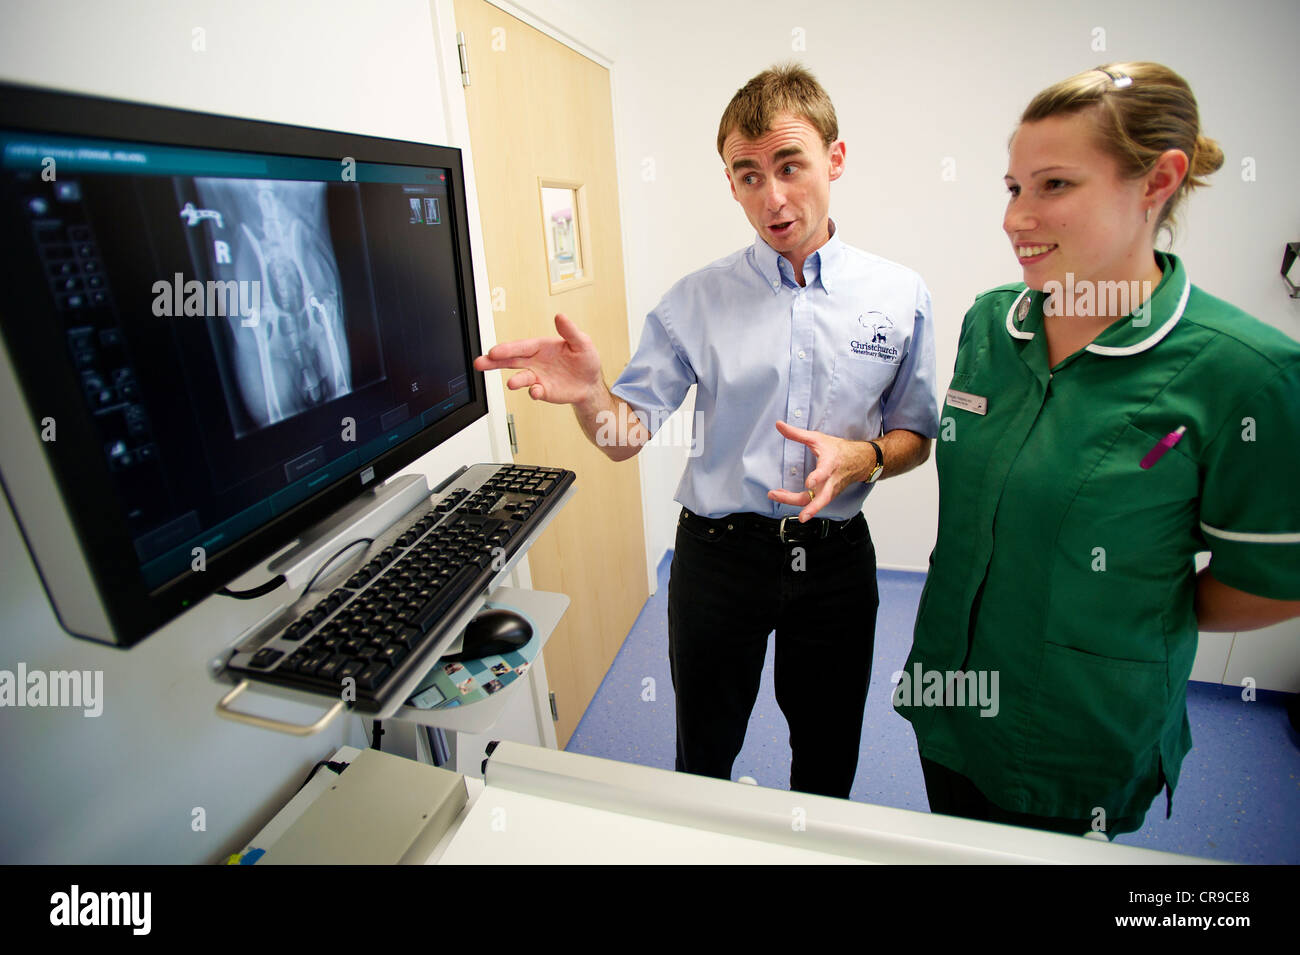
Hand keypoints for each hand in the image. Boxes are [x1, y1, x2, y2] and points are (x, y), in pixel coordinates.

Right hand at [473, 314, 602, 405]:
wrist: (590, 383)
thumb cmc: (585, 359)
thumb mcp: (582, 342)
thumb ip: (570, 331)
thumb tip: (560, 316)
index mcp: (541, 347)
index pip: (521, 346)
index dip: (507, 348)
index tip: (494, 351)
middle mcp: (535, 362)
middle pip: (511, 361)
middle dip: (494, 362)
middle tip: (480, 363)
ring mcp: (538, 377)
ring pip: (521, 378)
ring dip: (515, 380)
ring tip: (511, 383)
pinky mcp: (544, 391)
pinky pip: (535, 391)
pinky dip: (534, 392)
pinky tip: (536, 391)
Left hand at [766, 420, 874, 520]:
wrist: (860, 461)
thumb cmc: (839, 450)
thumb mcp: (818, 438)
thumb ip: (797, 434)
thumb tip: (779, 425)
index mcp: (831, 464)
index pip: (825, 473)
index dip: (817, 478)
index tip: (809, 483)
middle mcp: (832, 481)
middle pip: (820, 498)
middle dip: (807, 505)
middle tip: (787, 503)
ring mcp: (830, 491)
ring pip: (815, 504)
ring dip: (794, 503)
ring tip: (776, 496)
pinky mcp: (828, 496)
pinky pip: (812, 503)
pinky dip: (797, 502)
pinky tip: (784, 496)